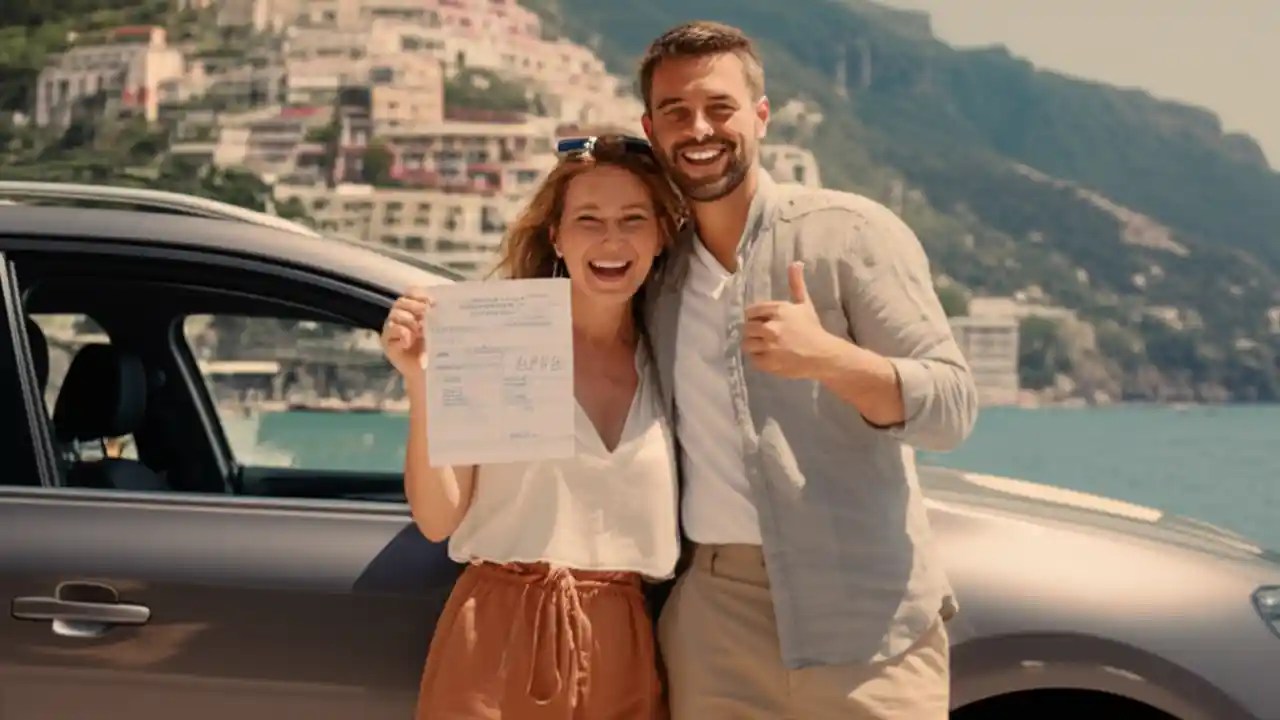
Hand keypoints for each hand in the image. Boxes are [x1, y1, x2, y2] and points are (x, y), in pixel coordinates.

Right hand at [381, 287, 433, 378]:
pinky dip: (402, 333)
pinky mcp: (387, 341)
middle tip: (427, 316)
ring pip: (396, 314)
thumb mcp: (439, 330)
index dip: (421, 295)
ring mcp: (392, 328)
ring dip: (410, 320)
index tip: (433, 302)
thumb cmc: (435, 350)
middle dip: (416, 307)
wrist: (427, 372)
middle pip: (402, 301)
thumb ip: (438, 316)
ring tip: (420, 332)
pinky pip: (391, 329)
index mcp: (413, 309)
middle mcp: (401, 316)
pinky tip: (410, 341)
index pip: (412, 293)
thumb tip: (439, 306)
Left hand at [743, 262, 842, 378]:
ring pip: (747, 343)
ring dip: (753, 345)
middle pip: (746, 328)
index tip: (761, 322)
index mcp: (779, 310)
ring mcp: (769, 346)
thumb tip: (795, 262)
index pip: (751, 311)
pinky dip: (758, 358)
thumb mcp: (804, 304)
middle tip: (763, 336)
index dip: (754, 317)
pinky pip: (752, 359)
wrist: (823, 355)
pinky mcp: (769, 362)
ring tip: (763, 346)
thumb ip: (796, 284)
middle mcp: (771, 327)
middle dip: (753, 331)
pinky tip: (768, 356)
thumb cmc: (812, 329)